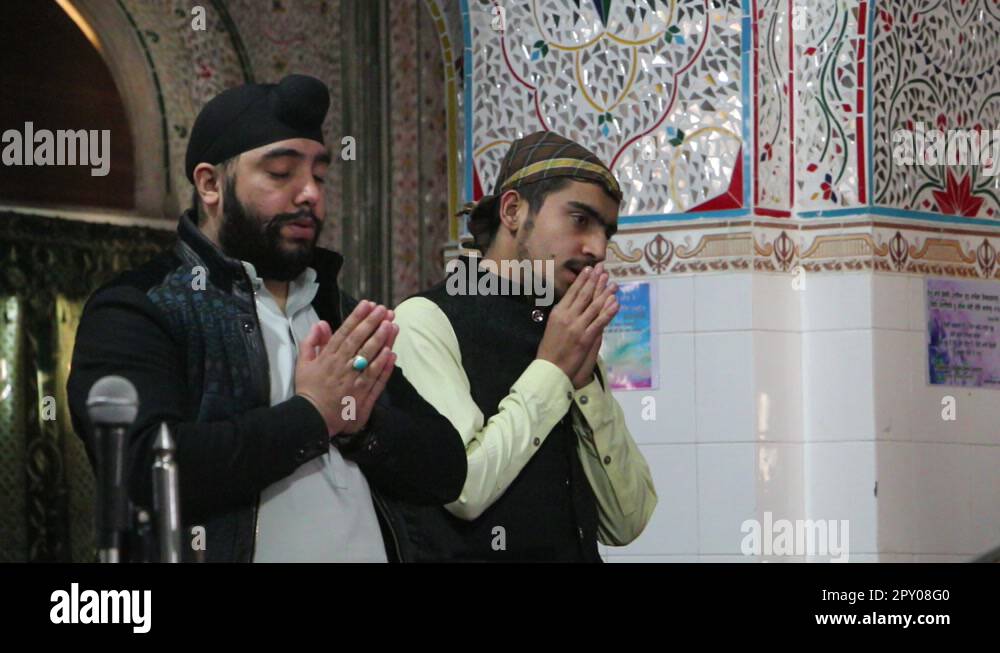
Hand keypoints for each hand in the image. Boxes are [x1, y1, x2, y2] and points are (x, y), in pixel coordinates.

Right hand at [294, 301, 397, 435]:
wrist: (311, 417)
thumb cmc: (308, 389)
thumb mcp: (303, 363)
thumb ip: (311, 342)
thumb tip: (320, 323)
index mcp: (328, 357)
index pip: (345, 332)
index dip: (357, 317)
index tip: (367, 304)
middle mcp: (342, 365)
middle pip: (360, 341)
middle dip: (372, 323)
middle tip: (384, 310)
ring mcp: (353, 380)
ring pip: (370, 357)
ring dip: (381, 340)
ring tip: (391, 324)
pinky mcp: (362, 394)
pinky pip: (375, 378)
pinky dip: (383, 366)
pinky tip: (392, 353)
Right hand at [537, 262, 618, 381]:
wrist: (549, 368)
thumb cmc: (549, 349)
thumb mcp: (551, 327)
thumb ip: (561, 315)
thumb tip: (570, 304)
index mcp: (557, 312)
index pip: (572, 292)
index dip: (582, 280)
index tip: (589, 269)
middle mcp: (567, 317)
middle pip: (584, 295)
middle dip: (594, 281)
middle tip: (602, 269)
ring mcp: (577, 327)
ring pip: (594, 306)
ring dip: (605, 293)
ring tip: (613, 283)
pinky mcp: (585, 338)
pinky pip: (599, 322)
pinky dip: (608, 312)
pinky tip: (616, 303)